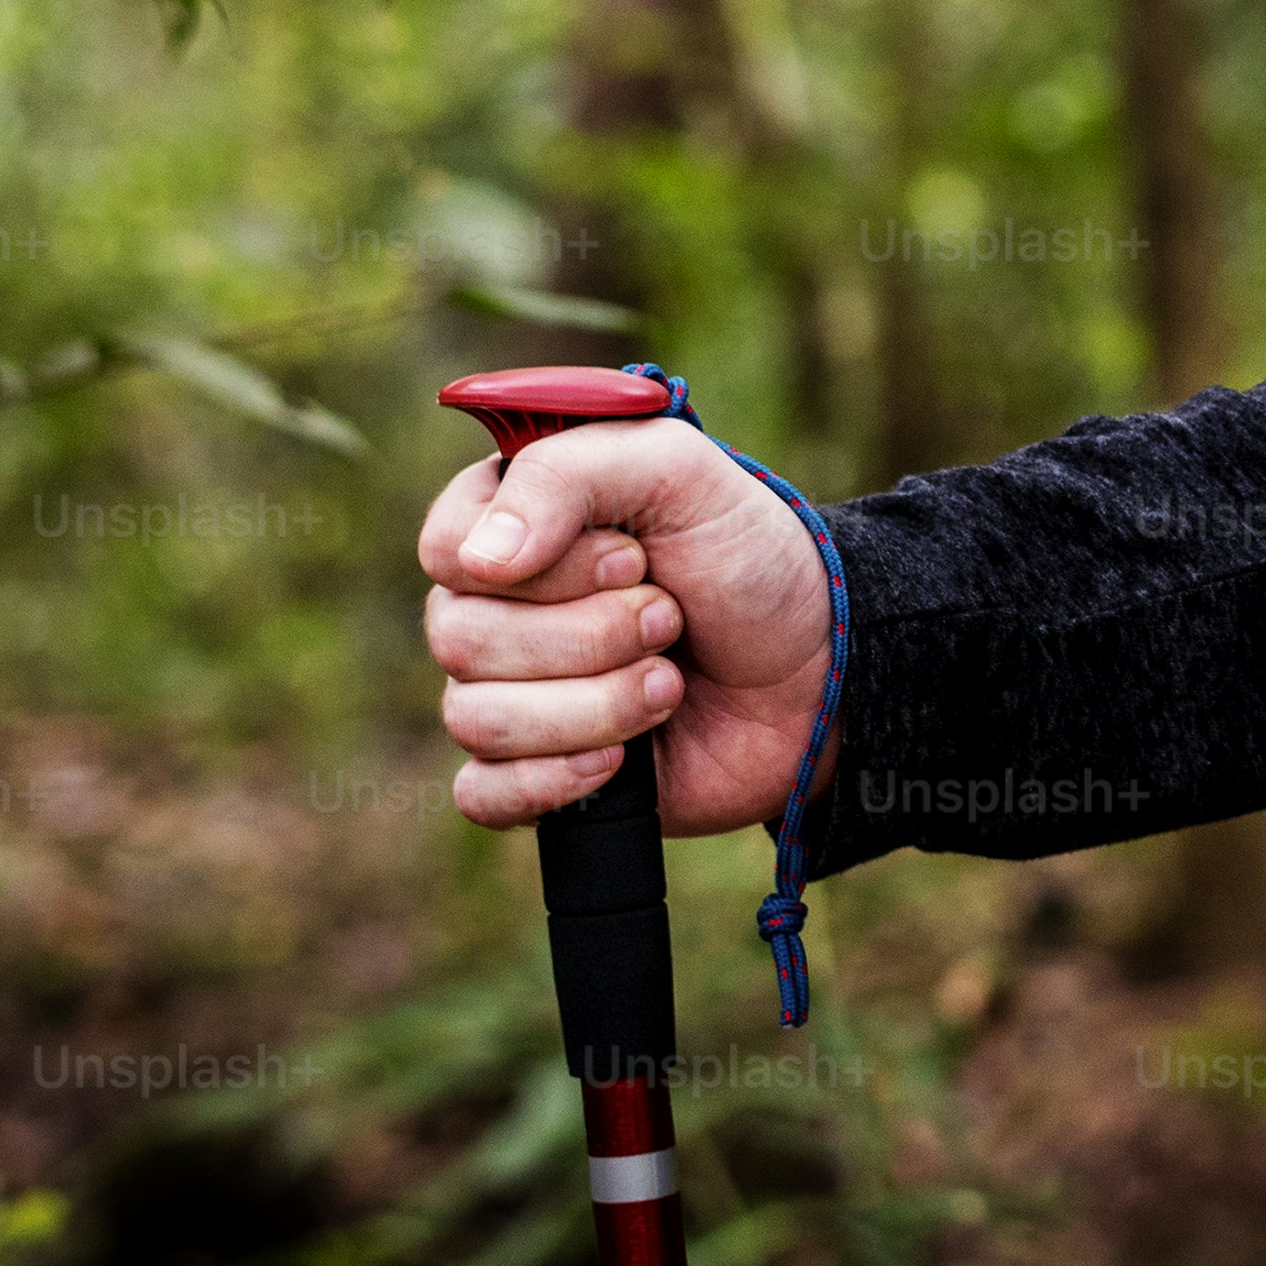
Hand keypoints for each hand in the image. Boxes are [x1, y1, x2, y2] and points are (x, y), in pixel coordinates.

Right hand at [417, 421, 834, 833]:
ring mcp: (509, 690)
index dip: (543, 565)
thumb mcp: (680, 471)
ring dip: (595, 704)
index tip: (632, 556)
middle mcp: (496, 605)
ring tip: (669, 682)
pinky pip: (482, 794)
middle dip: (590, 636)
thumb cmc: (748, 559)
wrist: (817, 671)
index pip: (448, 546)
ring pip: (476, 716)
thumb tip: (480, 560)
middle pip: (460, 637)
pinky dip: (553, 780)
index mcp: (513, 518)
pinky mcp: (532, 771)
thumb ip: (568, 475)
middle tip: (671, 619)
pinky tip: (621, 760)